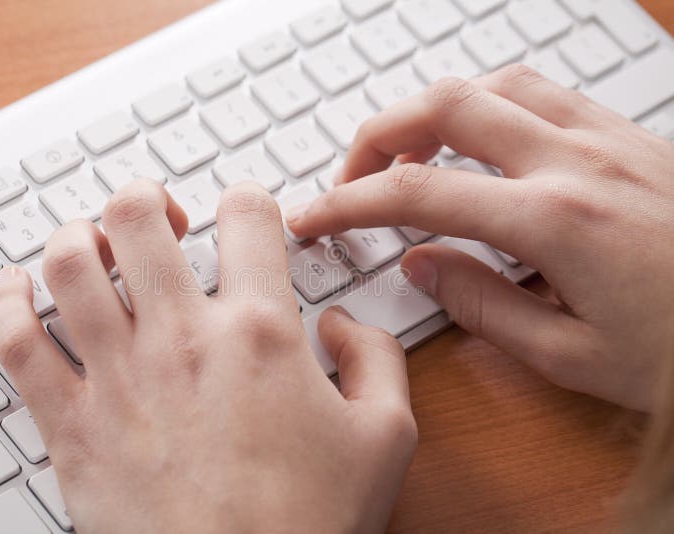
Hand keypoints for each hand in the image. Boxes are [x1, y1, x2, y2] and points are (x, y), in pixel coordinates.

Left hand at [0, 180, 417, 532]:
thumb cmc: (308, 525)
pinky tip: (18, 289)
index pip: (246, 215)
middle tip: (161, 220)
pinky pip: (16, 342)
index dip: (249, 202)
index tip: (247, 219)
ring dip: (78, 237)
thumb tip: (344, 325)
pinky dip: (7, 302)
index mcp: (259, 332)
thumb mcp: (386, 437)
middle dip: (148, 200)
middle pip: (137, 217)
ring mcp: (118, 378)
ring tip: (95, 246)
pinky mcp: (72, 426)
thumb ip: (377, 360)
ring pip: (68, 264)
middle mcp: (181, 340)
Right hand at [287, 65, 673, 411]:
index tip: (313, 213)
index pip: (419, 194)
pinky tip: (484, 145)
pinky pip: (544, 94)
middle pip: (448, 106)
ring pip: (496, 83)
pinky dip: (492, 106)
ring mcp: (609, 140)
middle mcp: (579, 162)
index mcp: (557, 222)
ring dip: (436, 111)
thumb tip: (426, 266)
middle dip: (380, 134)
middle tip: (353, 175)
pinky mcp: (631, 137)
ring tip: (412, 155)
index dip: (349, 200)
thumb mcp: (571, 355)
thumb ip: (483, 305)